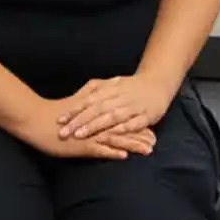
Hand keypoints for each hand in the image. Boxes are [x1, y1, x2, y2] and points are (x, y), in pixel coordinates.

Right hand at [19, 98, 157, 159]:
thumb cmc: (56, 113)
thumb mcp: (78, 101)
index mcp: (97, 115)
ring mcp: (89, 135)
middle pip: (122, 130)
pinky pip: (98, 149)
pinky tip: (124, 156)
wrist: (36, 119)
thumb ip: (92, 94)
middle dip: (140, 136)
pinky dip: (111, 152)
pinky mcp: (80, 145)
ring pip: (115, 140)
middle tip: (155, 142)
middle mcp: (96, 125)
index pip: (122, 119)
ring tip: (148, 151)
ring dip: (132, 145)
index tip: (152, 128)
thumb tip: (105, 84)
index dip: (137, 124)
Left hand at [56, 74, 174, 139]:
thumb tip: (78, 96)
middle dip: (80, 121)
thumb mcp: (115, 82)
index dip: (75, 109)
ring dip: (96, 126)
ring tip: (80, 135)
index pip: (91, 100)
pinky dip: (121, 130)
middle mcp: (122, 97)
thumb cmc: (133, 86)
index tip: (60, 120)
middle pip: (98, 109)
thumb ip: (97, 88)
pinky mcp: (146, 116)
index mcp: (113, 88)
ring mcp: (134, 106)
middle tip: (64, 132)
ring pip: (112, 116)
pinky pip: (133, 124)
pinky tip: (109, 136)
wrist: (159, 83)